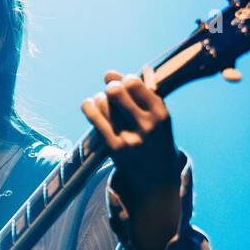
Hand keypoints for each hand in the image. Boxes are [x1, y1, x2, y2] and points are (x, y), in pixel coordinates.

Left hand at [81, 68, 179, 189]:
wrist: (156, 181)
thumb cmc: (156, 142)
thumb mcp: (160, 118)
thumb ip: (149, 93)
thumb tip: (140, 69)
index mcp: (160, 113)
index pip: (134, 83)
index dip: (124, 79)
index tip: (122, 82)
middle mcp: (147, 125)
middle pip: (116, 91)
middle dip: (110, 88)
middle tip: (110, 92)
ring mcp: (130, 138)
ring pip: (104, 104)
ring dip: (99, 98)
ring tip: (102, 101)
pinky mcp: (114, 148)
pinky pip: (95, 119)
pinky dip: (88, 107)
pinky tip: (88, 105)